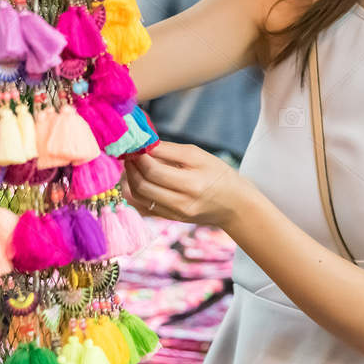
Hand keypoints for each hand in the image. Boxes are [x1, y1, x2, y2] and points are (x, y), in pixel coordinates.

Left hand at [122, 141, 247, 228]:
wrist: (233, 205)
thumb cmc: (218, 174)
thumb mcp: (199, 156)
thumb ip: (169, 150)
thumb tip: (144, 144)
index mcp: (192, 184)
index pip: (154, 171)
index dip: (139, 157)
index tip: (135, 145)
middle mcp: (181, 203)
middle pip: (143, 185)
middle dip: (131, 167)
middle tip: (130, 153)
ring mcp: (174, 214)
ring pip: (138, 198)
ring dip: (129, 179)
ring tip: (131, 164)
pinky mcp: (169, 219)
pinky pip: (142, 207)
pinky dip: (134, 193)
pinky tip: (136, 179)